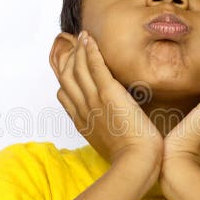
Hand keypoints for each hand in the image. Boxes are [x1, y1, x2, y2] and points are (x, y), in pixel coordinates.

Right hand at [53, 30, 162, 165]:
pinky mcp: (108, 92)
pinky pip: (95, 66)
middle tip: (72, 45)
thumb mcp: (110, 146)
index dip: (64, 81)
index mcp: (83, 123)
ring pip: (78, 69)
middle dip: (67, 60)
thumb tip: (112, 129)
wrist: (135, 162)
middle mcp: (83, 109)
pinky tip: (89, 39)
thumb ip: (107, 133)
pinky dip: (90, 50)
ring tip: (82, 37)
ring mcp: (94, 100)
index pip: (65, 96)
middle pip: (66, 79)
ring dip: (79, 50)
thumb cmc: (130, 159)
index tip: (68, 69)